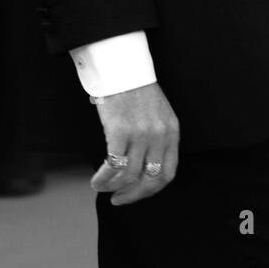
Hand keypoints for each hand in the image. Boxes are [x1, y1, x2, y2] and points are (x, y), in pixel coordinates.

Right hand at [89, 81, 179, 206]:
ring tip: (101, 187)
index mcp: (171, 132)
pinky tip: (96, 179)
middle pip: (149, 179)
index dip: (151, 190)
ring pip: (128, 175)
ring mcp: (140, 133)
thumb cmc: (137, 90)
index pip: (167, 173)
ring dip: (113, 186)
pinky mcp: (119, 130)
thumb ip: (157, 139)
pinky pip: (112, 164)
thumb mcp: (158, 114)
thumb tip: (143, 169)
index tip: (136, 194)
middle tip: (119, 199)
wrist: (122, 68)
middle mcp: (159, 135)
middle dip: (132, 195)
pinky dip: (103, 177)